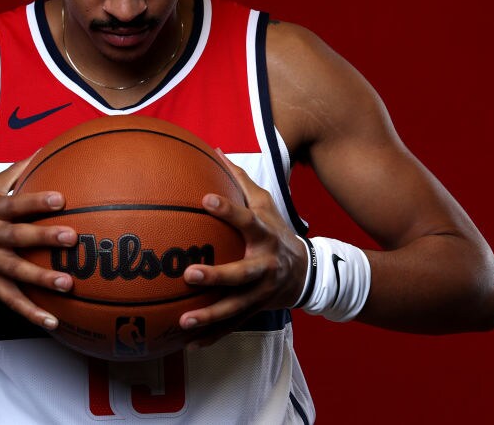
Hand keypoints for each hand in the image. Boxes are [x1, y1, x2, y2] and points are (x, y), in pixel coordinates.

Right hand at [0, 159, 77, 329]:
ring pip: (16, 272)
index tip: (61, 199)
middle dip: (43, 237)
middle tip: (71, 237)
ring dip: (41, 279)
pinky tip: (53, 321)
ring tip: (68, 283)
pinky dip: (31, 311)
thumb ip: (15, 172)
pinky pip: (10, 300)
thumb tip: (44, 150)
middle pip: (18, 236)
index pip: (16, 204)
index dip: (36, 201)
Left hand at [179, 151, 306, 342]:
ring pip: (235, 307)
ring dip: (210, 316)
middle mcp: (265, 266)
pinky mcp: (256, 311)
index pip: (247, 220)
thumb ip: (240, 180)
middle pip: (241, 273)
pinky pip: (232, 326)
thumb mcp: (266, 204)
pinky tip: (189, 343)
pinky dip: (213, 336)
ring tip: (184, 320)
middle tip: (189, 274)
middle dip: (217, 275)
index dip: (228, 210)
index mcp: (265, 235)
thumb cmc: (277, 232)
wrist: (310, 273)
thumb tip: (216, 150)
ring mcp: (261, 292)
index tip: (205, 199)